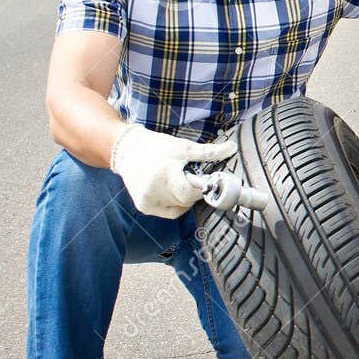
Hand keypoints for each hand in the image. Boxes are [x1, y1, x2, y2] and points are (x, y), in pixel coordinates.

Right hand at [110, 124, 236, 217]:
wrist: (127, 151)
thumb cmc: (157, 147)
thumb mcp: (183, 146)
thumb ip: (208, 152)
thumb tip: (232, 148)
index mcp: (164, 173)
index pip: (193, 190)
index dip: (204, 186)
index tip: (210, 180)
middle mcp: (153, 190)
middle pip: (187, 199)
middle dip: (194, 189)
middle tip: (192, 177)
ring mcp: (148, 200)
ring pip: (181, 207)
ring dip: (185, 197)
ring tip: (178, 180)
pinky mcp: (144, 207)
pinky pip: (171, 212)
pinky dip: (176, 203)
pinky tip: (171, 189)